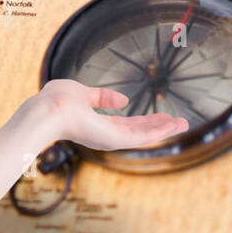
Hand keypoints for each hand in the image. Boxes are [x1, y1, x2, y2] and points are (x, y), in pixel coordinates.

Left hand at [18, 78, 188, 151]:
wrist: (48, 110)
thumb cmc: (58, 100)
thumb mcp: (83, 93)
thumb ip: (102, 97)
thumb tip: (123, 100)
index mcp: (98, 123)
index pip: (126, 124)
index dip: (145, 120)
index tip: (161, 116)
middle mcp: (106, 134)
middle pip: (140, 131)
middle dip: (160, 126)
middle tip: (180, 122)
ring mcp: (111, 138)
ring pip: (145, 135)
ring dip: (165, 129)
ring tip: (183, 123)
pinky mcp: (115, 139)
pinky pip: (142, 136)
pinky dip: (159, 131)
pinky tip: (173, 125)